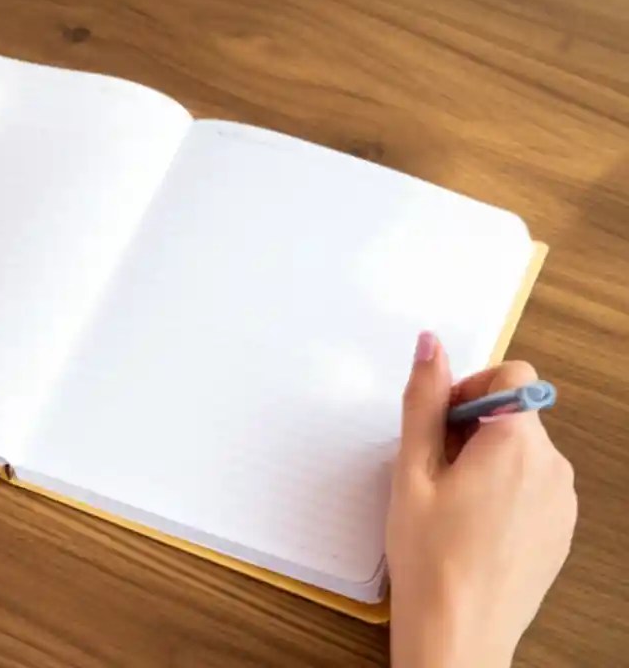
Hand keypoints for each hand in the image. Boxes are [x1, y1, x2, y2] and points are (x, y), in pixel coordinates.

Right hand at [387, 332, 576, 667]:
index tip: (439, 423)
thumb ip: (423, 400)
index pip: (512, 375)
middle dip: (472, 426)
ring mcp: (563, 500)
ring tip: (448, 501)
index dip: (469, 388)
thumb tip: (431, 345)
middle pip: (516, 413)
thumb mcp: (412, 470)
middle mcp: (552, 466)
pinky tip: (470, 523)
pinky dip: (503, 489)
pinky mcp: (561, 527)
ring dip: (487, 458)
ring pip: (522, 450)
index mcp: (517, 443)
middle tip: (432, 468)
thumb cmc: (430, 555)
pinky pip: (533, 485)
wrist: (460, 630)